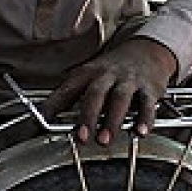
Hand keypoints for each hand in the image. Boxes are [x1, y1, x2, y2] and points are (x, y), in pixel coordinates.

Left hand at [40, 37, 176, 144]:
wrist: (147, 50)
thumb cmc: (112, 70)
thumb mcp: (89, 76)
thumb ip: (70, 97)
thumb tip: (44, 118)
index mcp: (87, 73)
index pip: (67, 89)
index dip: (54, 105)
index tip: (42, 121)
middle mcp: (107, 75)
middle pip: (95, 94)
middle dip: (87, 116)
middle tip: (81, 137)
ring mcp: (129, 81)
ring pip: (120, 99)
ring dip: (112, 121)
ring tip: (105, 140)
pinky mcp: (149, 88)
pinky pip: (147, 104)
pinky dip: (144, 119)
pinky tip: (140, 132)